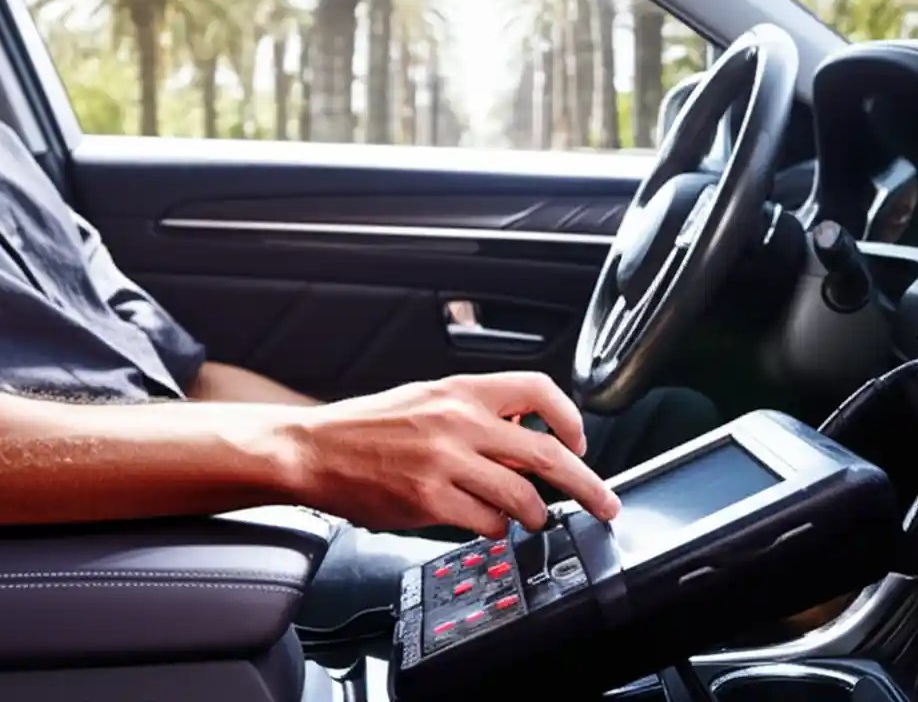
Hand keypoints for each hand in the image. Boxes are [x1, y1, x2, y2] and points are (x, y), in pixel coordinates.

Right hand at [289, 372, 620, 537]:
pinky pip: (486, 522)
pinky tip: (486, 522)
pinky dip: (495, 527)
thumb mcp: (429, 400)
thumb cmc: (369, 427)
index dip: (571, 418)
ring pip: (521, 496)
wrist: (313, 449)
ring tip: (532, 518)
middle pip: (546, 453)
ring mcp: (445, 463)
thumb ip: (478, 415)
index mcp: (461, 390)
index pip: (538, 390)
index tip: (582, 443)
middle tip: (604, 502)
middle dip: (586, 484)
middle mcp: (458, 422)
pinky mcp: (429, 501)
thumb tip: (528, 439)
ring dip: (535, 514)